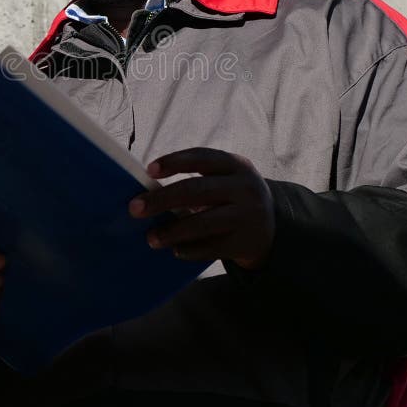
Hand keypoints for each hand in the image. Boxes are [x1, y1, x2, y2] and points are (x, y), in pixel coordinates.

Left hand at [128, 148, 274, 269]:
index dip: (175, 161)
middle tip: (135, 208)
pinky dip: (189, 250)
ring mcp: (247, 216)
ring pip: (203, 222)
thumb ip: (197, 179)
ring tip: (150, 237)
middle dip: (162, 199)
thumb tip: (149, 191)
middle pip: (197, 190)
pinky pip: (211, 248)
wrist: (272, 229)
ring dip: (172, 231)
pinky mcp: (245, 243)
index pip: (202, 157)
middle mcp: (245, 188)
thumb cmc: (232, 197)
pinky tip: (174, 250)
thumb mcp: (225, 180)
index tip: (149, 170)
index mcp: (236, 165)